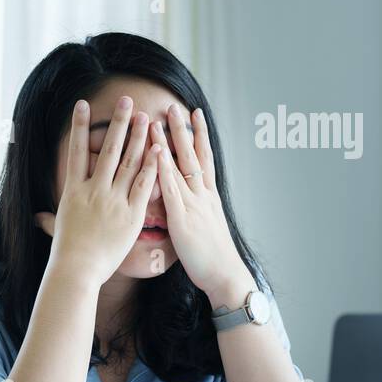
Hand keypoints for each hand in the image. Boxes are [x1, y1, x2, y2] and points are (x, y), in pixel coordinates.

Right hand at [36, 96, 160, 283]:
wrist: (77, 270)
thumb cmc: (66, 254)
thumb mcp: (57, 231)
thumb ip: (50, 221)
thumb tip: (37, 219)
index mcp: (74, 191)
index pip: (76, 151)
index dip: (79, 127)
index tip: (82, 105)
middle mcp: (94, 190)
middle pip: (108, 150)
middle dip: (117, 123)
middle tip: (126, 100)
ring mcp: (113, 200)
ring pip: (128, 162)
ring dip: (137, 137)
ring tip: (145, 116)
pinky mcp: (131, 213)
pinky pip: (144, 184)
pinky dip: (151, 165)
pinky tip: (159, 148)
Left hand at [153, 103, 254, 305]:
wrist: (225, 275)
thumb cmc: (214, 259)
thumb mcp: (209, 229)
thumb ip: (199, 213)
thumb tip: (192, 206)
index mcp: (209, 197)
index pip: (205, 158)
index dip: (199, 136)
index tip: (195, 115)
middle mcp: (203, 195)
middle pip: (194, 154)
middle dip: (185, 129)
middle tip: (177, 106)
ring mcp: (193, 204)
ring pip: (181, 165)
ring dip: (171, 140)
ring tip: (162, 118)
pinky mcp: (182, 218)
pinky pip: (171, 188)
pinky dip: (163, 169)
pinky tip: (155, 153)